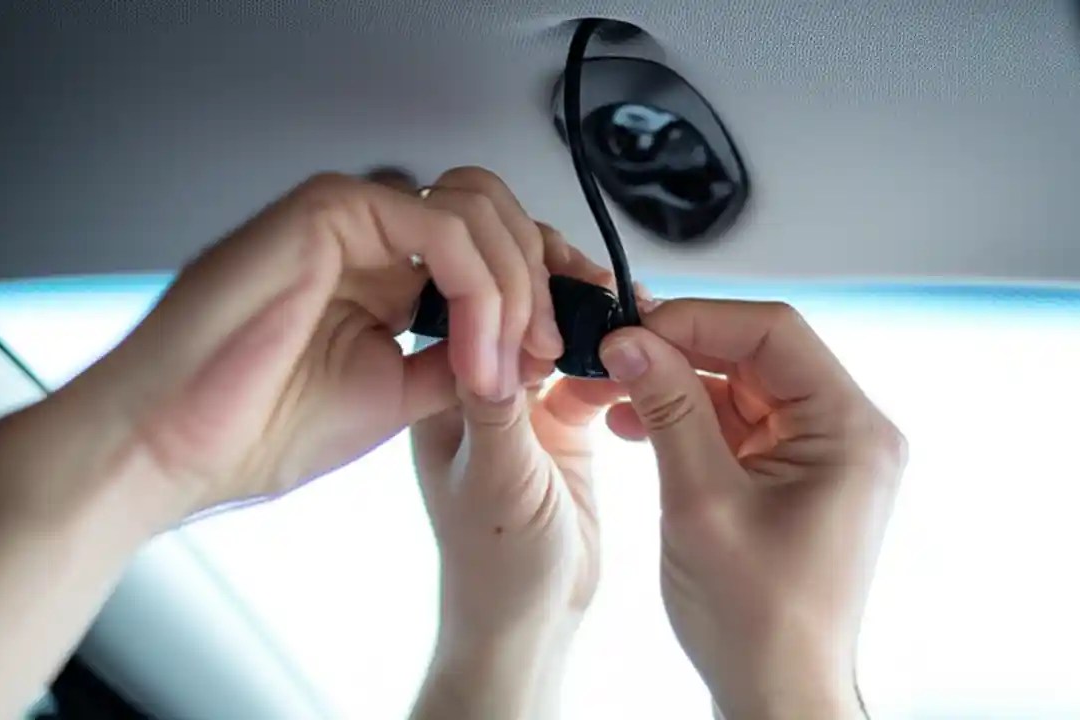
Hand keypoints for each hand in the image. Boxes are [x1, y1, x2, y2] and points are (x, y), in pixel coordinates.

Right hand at [0, 166, 566, 719]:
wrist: (168, 453)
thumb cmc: (255, 432)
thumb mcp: (396, 398)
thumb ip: (457, 360)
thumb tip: (526, 348)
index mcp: (381, 275)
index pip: (488, 245)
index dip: (547, 275)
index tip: (590, 320)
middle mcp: (367, 238)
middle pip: (494, 213)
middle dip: (544, 275)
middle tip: (559, 346)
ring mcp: (345, 219)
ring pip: (477, 210)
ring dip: (515, 289)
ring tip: (511, 366)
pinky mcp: (326, 214)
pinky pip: (440, 225)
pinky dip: (478, 288)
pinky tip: (477, 352)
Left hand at [407, 183, 625, 719]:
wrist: (533, 620)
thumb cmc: (495, 564)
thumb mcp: (495, 479)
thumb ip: (497, 406)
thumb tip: (497, 328)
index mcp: (441, 389)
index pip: (465, 300)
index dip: (506, 273)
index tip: (554, 271)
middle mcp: (478, 383)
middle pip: (511, 300)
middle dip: (554, 284)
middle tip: (601, 285)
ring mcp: (522, 399)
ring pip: (554, 327)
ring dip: (590, 316)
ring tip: (629, 309)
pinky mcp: (563, 419)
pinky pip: (592, 366)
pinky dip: (615, 356)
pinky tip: (638, 355)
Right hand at [598, 300, 905, 719]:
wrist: (777, 694)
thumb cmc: (759, 622)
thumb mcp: (702, 504)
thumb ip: (670, 411)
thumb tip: (632, 342)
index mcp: (850, 432)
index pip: (774, 333)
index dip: (697, 320)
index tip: (632, 329)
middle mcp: (847, 433)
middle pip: (757, 354)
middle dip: (681, 350)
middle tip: (614, 355)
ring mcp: (821, 455)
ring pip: (741, 385)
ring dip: (677, 385)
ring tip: (613, 391)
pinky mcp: (793, 476)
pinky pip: (737, 423)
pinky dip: (687, 419)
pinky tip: (636, 424)